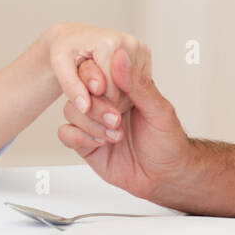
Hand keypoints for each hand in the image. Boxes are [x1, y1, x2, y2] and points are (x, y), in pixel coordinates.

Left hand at [45, 23, 142, 130]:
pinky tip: (110, 81)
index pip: (111, 92)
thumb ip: (71, 86)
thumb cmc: (65, 49)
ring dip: (115, 95)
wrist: (74, 36)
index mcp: (111, 44)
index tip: (83, 90)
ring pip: (133, 92)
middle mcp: (131, 44)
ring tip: (98, 81)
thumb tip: (85, 107)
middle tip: (89, 85)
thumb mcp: (58, 65)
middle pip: (125, 93)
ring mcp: (141, 50)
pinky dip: (123, 90)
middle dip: (106, 98)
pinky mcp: (145, 56)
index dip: (96, 99)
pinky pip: (137, 87)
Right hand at [57, 45, 191, 202]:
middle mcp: (106, 103)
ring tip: (115, 134)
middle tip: (116, 119)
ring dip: (90, 123)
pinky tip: (100, 143)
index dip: (95, 76)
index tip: (103, 87)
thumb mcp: (158, 110)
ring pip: (71, 111)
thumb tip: (120, 57)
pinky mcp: (86, 144)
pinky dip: (79, 138)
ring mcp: (94, 123)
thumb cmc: (168, 142)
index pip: (97, 70)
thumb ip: (137, 84)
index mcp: (123, 89)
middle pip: (80, 90)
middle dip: (95, 105)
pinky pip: (66, 134)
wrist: (166, 177)